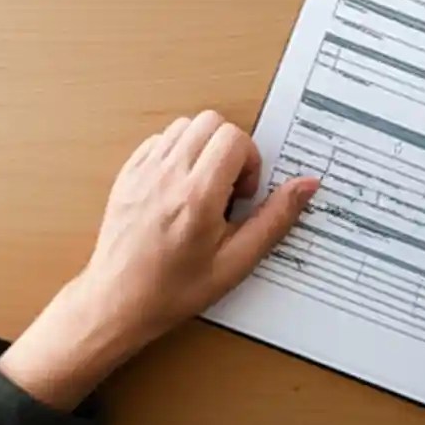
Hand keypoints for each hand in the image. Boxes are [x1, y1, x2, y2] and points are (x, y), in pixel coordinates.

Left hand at [0, 111, 318, 409]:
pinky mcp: (127, 174)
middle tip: (228, 188)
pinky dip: (177, 153)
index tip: (242, 195)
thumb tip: (306, 185)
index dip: (249, 161)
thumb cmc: (175, 289)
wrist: (118, 302)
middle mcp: (168, 175)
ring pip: (185, 126)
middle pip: (211, 122)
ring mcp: (143, 171)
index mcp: (197, 196)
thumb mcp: (237, 261)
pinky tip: (181, 187)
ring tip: (205, 186)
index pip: (234, 138)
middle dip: (230, 148)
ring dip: (203, 148)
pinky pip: (159, 140)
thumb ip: (275, 218)